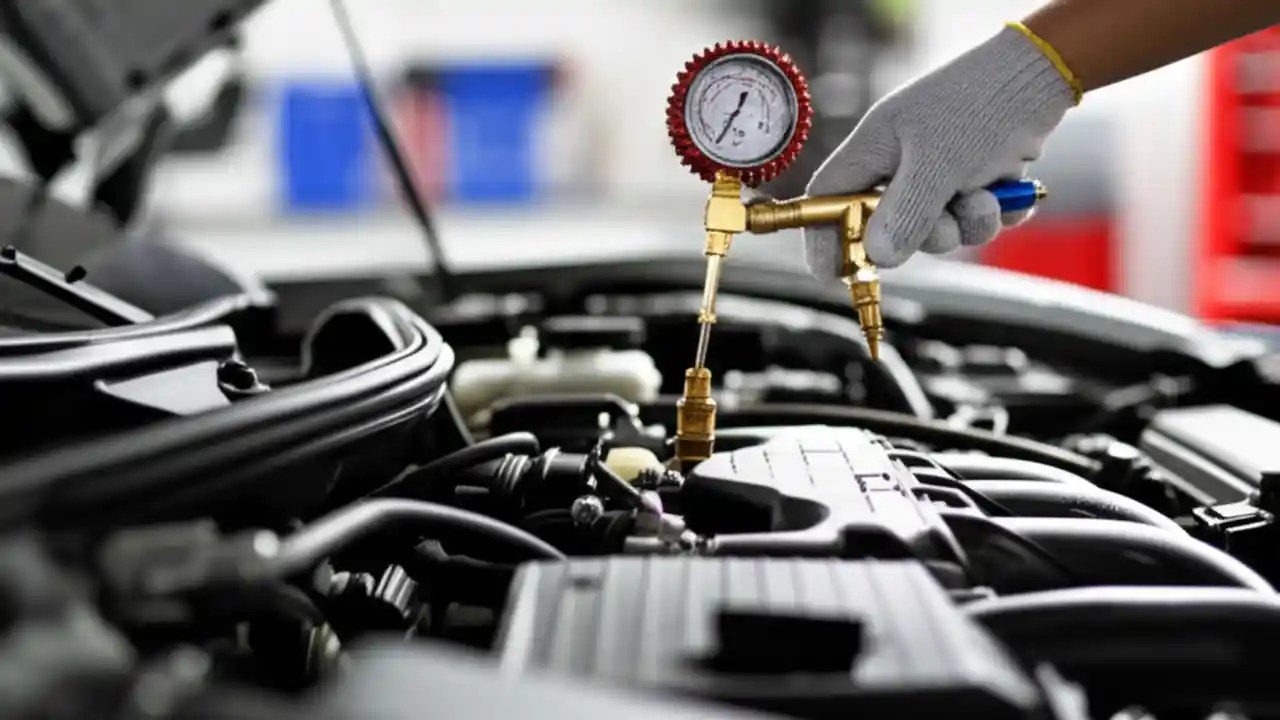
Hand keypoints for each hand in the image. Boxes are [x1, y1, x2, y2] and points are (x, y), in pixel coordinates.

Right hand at [803, 26, 1075, 276]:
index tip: (833, 273)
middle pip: (890, 226)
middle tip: (948, 221)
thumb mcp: (938, 164)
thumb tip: (878, 257)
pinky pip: (976, 219)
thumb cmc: (979, 107)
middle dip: (926, 234)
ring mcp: (940, 171)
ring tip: (988, 195)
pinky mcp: (978, 178)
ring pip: (941, 228)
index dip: (825, 235)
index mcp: (874, 148)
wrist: (1041, 76)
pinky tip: (1008, 189)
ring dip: (968, 224)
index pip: (828, 198)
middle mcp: (901, 162)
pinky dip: (996, 213)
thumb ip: (906, 213)